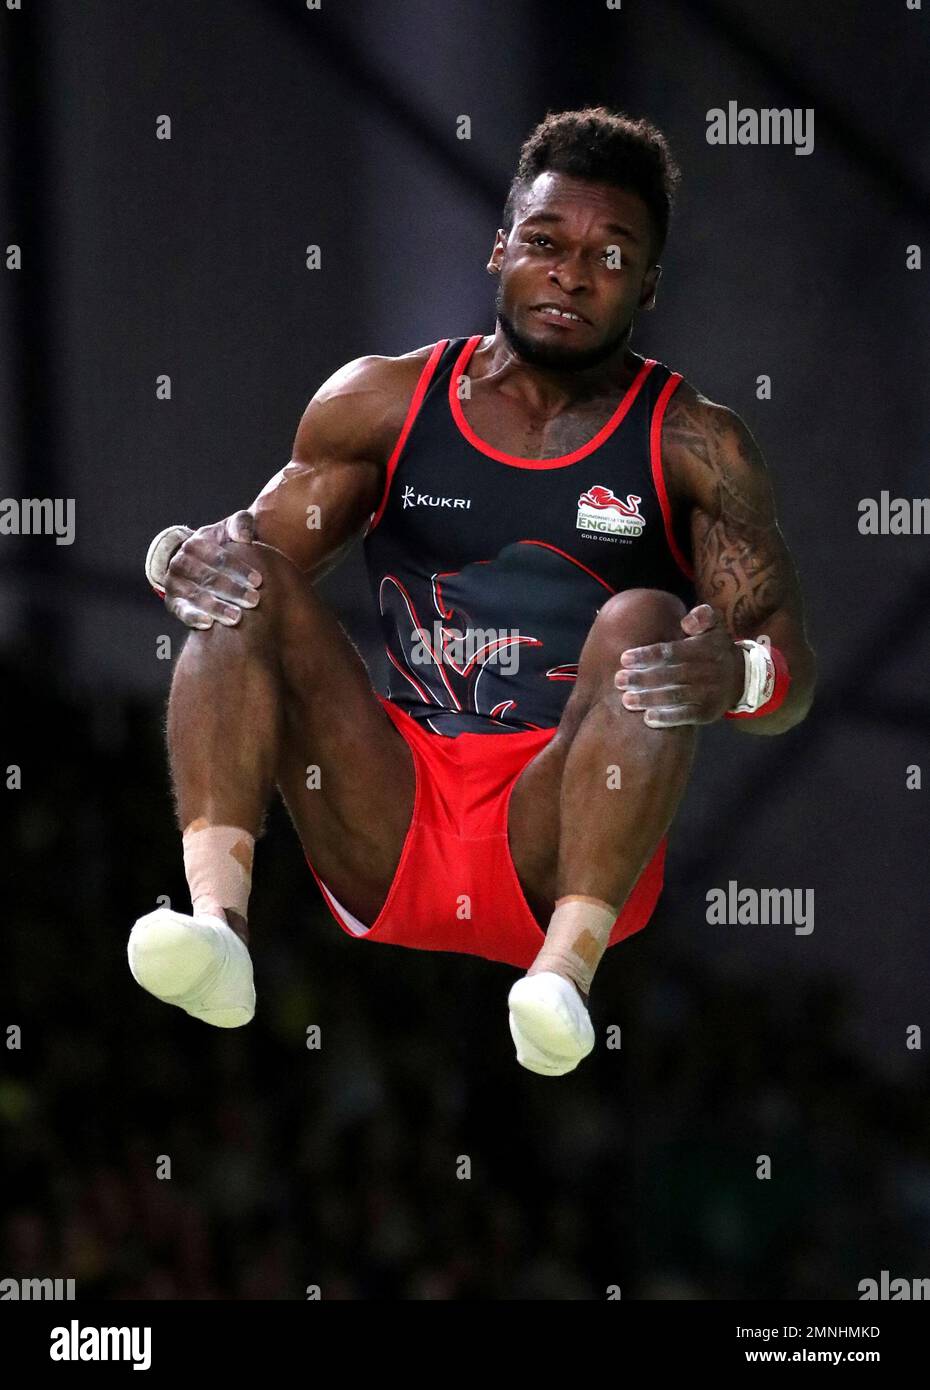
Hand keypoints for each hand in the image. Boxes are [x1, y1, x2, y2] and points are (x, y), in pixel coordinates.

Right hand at [164, 510, 261, 628]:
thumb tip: (244, 536)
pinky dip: (193, 618)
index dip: (238, 568)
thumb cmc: (220, 547)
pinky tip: (208, 624)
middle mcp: (180, 563)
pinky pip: (181, 611)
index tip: (258, 580)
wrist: (194, 564)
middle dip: (232, 590)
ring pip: (195, 596)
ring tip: (237, 617)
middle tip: (254, 601)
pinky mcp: (172, 603)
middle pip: (208, 578)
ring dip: (216, 607)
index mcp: (195, 544)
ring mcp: (174, 584)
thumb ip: (240, 524)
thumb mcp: (227, 531)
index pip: (218, 556)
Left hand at [613, 603, 743, 726]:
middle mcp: (706, 671)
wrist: (742, 678)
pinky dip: (668, 718)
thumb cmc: (715, 649)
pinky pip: (686, 716)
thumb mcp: (714, 628)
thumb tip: (687, 622)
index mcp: (703, 648)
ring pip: (675, 696)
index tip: (624, 658)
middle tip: (618, 680)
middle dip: (642, 678)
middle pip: (669, 675)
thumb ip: (702, 617)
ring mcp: (707, 693)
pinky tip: (648, 719)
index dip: (648, 655)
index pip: (672, 652)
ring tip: (626, 700)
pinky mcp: (706, 712)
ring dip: (649, 699)